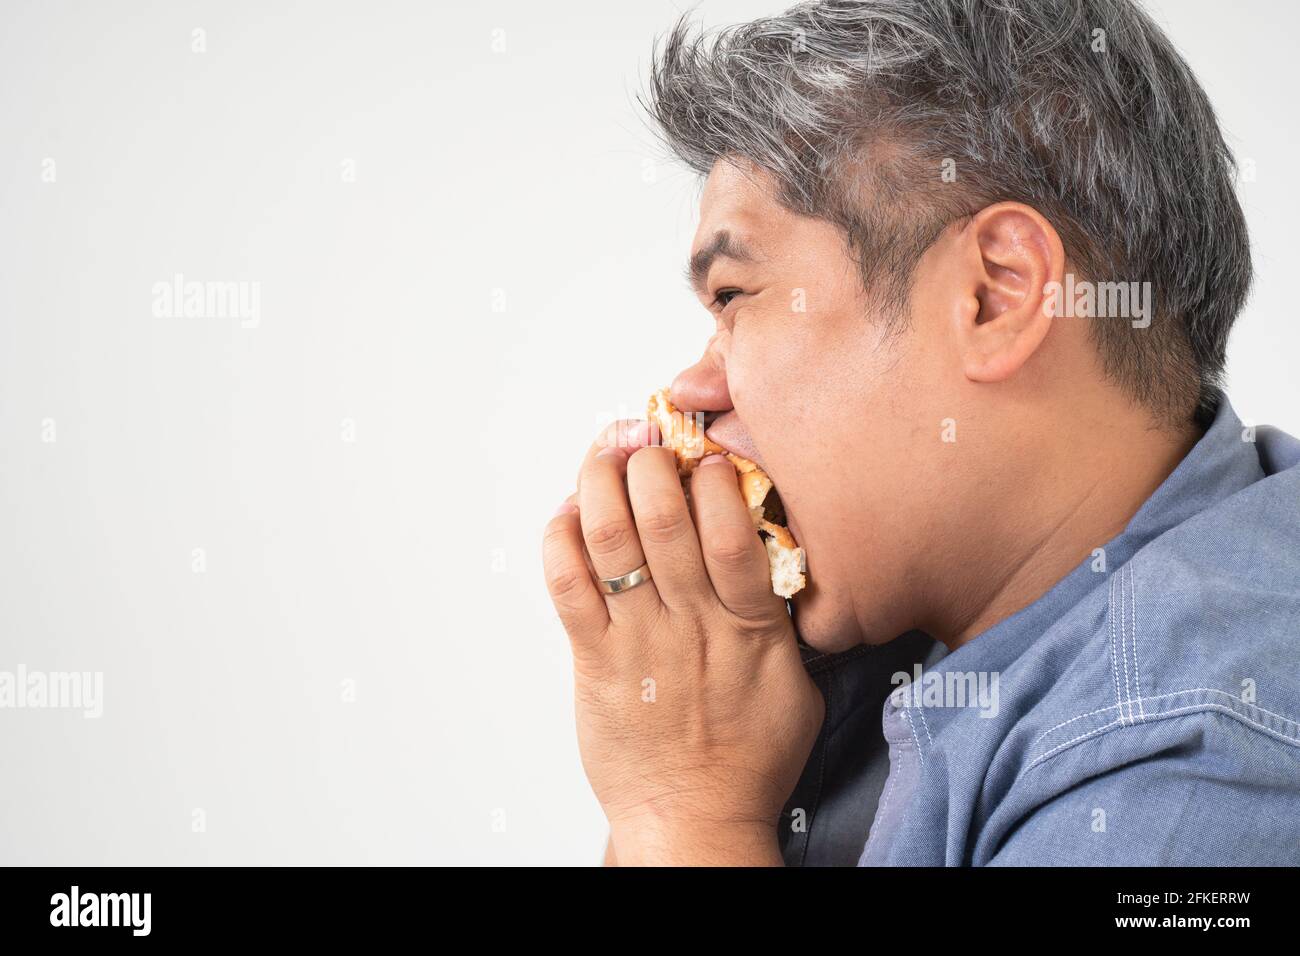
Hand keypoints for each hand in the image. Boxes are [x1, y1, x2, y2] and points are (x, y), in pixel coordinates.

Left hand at [542, 419, 824, 864]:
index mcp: (749, 626)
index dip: (715, 478)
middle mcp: (691, 624)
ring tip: (605, 454)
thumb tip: (781, 557)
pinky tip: (567, 515)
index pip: (732, 531)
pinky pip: (567, 585)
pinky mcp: (592, 661)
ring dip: (600, 483)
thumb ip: (783, 619)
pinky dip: (560, 539)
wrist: (693, 819)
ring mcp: (637, 640)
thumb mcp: (795, 684)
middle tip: (645, 438)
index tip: (707, 452)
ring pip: (609, 540)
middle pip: (662, 519)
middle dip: (649, 462)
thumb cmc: (748, 756)